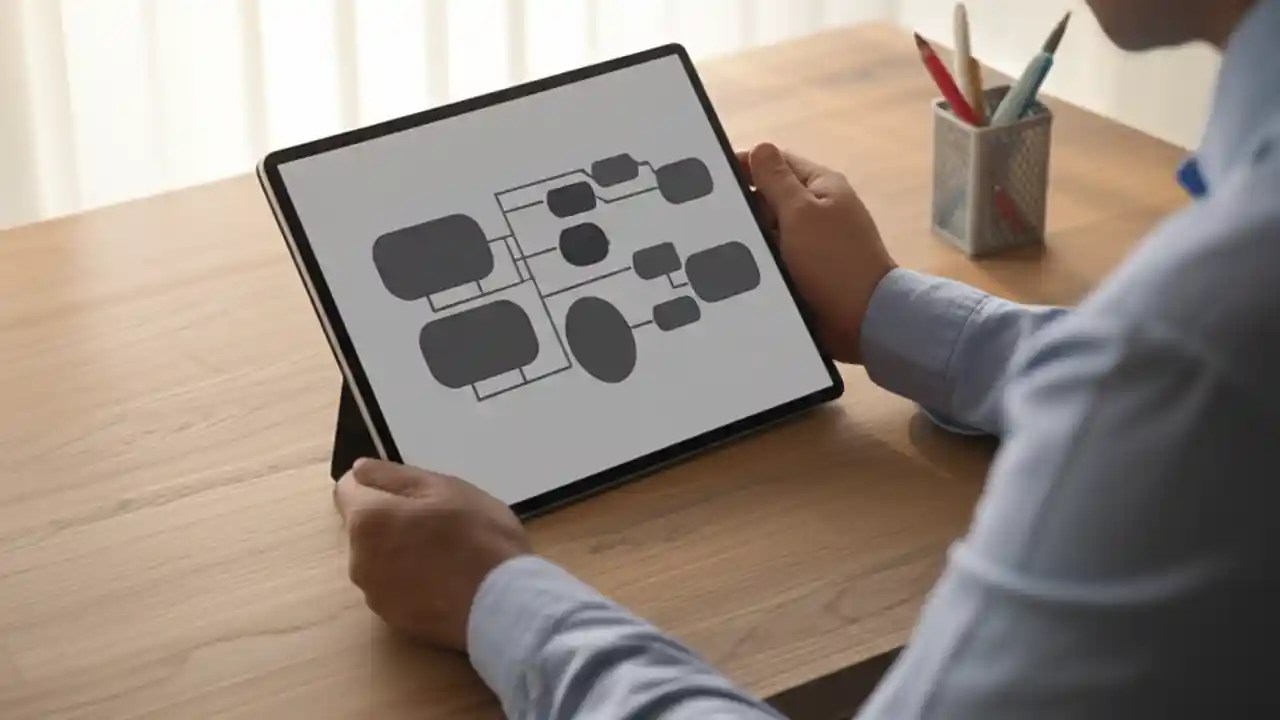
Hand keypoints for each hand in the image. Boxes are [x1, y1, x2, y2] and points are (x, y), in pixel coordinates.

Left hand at [334, 459, 530, 650]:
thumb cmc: (477, 534)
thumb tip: (359, 470)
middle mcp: (358, 560)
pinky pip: (395, 588)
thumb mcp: (444, 487)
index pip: (347, 489)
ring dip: (399, 551)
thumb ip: (393, 476)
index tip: (411, 491)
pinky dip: (411, 581)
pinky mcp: (394, 620)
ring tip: (445, 554)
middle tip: (437, 521)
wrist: (504, 603)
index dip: (377, 484)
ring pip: (379, 559)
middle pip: (364, 528)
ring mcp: (375, 595)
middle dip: (390, 520)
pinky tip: (445, 581)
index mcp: (366, 521)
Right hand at [737, 143, 895, 363]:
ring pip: (766, 230)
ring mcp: (810, 241)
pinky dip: (758, 261)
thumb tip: (760, 148)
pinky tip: (737, 268)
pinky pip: (772, 257)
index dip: (745, 167)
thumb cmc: (832, 259)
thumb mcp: (801, 213)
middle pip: (768, 198)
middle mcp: (817, 210)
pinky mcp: (804, 270)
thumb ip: (777, 180)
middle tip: (715, 222)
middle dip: (745, 208)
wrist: (862, 319)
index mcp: (821, 186)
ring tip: (720, 248)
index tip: (713, 180)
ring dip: (749, 238)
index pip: (776, 163)